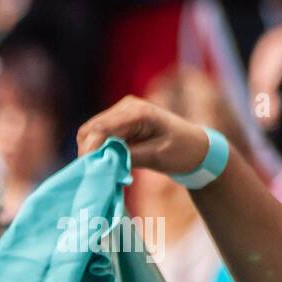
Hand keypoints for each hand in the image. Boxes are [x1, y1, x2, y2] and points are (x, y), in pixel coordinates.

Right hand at [77, 96, 212, 176]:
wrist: (194, 146)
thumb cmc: (180, 151)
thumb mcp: (156, 156)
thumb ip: (128, 156)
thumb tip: (100, 162)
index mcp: (138, 111)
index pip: (101, 128)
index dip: (90, 149)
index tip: (88, 170)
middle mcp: (126, 107)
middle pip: (90, 130)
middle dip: (87, 152)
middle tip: (92, 174)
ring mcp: (121, 113)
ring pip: (89, 133)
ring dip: (91, 152)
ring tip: (100, 169)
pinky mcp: (118, 123)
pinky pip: (97, 137)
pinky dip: (96, 151)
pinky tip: (105, 163)